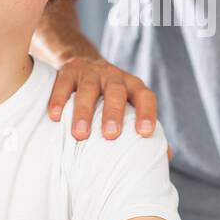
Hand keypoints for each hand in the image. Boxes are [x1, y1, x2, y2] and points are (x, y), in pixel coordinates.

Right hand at [47, 56, 171, 159]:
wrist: (83, 62)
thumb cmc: (110, 96)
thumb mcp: (128, 105)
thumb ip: (145, 127)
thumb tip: (165, 157)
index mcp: (133, 86)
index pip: (146, 97)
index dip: (147, 113)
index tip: (145, 134)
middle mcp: (114, 76)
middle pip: (116, 92)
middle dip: (113, 113)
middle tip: (110, 135)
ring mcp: (90, 72)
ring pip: (88, 89)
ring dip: (84, 112)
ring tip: (80, 134)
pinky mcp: (68, 70)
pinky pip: (63, 83)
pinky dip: (58, 99)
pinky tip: (54, 117)